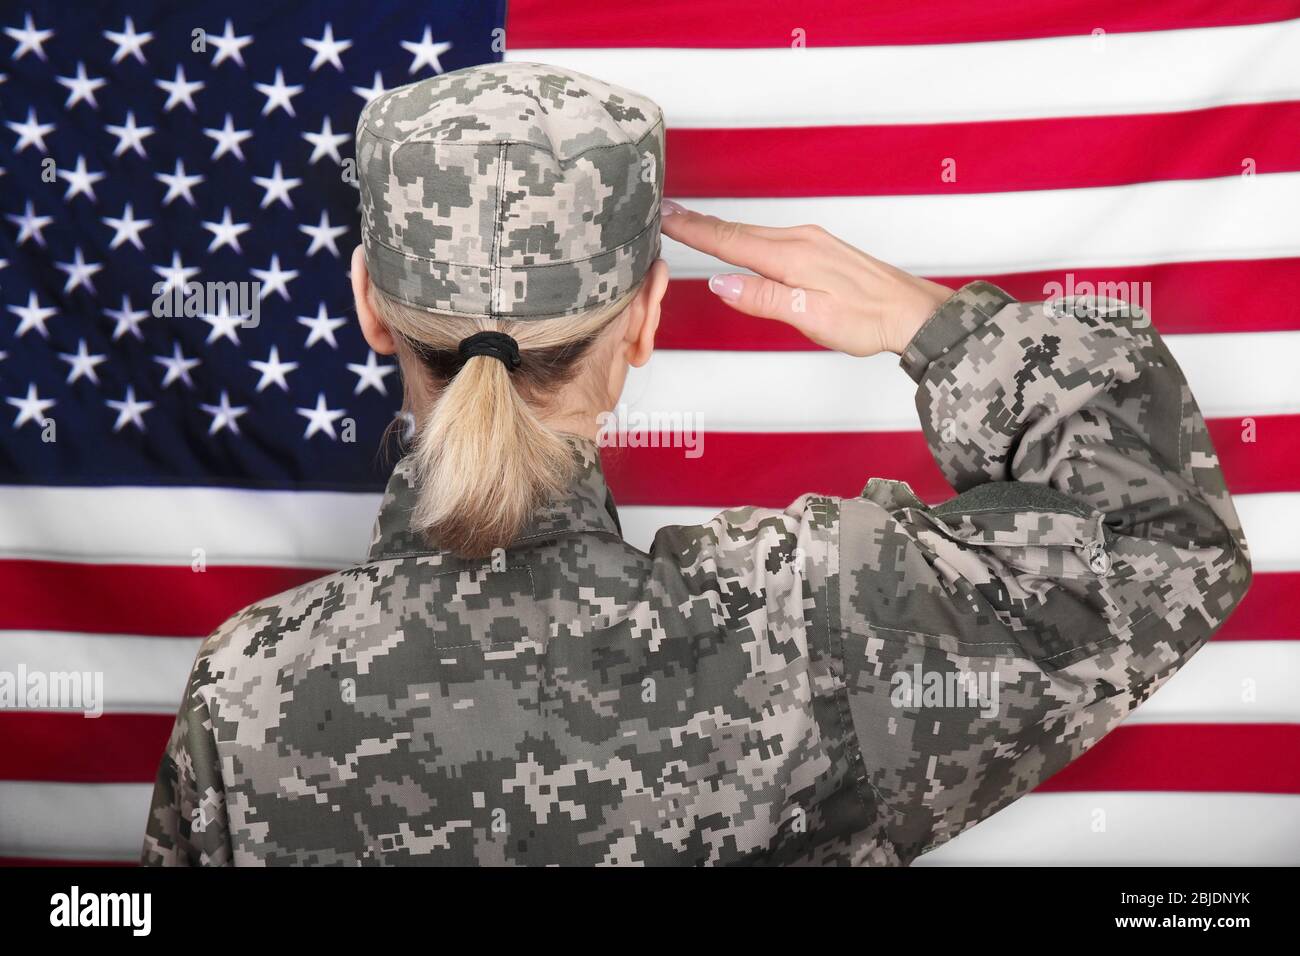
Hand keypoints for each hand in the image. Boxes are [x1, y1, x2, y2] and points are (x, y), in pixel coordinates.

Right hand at [659, 200, 952, 355]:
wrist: (912, 312)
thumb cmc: (868, 319)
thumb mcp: (810, 316)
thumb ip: (763, 298)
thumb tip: (721, 283)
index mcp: (791, 256)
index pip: (730, 243)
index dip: (693, 231)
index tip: (664, 218)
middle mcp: (800, 240)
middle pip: (738, 233)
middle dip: (699, 224)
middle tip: (666, 215)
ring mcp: (811, 241)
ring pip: (754, 234)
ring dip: (720, 230)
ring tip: (692, 225)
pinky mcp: (820, 249)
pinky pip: (771, 238)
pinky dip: (745, 237)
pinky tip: (741, 241)